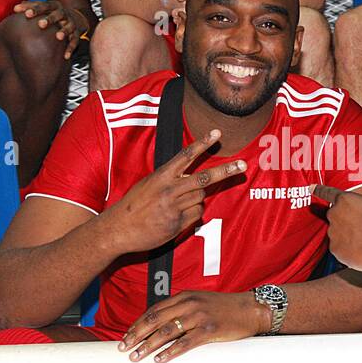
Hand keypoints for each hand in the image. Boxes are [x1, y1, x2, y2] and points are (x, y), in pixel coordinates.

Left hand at [13, 0, 88, 59]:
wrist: (74, 16)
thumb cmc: (52, 12)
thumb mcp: (43, 7)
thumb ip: (29, 7)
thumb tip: (15, 9)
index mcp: (53, 6)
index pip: (44, 5)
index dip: (35, 9)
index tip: (26, 14)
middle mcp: (63, 14)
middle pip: (57, 14)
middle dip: (50, 19)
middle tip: (41, 24)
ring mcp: (71, 23)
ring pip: (69, 27)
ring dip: (64, 31)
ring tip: (58, 37)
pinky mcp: (76, 34)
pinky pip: (75, 41)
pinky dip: (70, 48)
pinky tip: (65, 56)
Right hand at [101, 129, 246, 253]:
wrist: (118, 230)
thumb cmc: (134, 206)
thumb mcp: (148, 185)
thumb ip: (169, 180)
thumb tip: (191, 181)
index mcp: (161, 176)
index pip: (185, 156)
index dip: (202, 143)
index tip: (216, 133)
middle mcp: (169, 190)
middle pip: (204, 177)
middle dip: (226, 171)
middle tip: (243, 165)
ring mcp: (174, 207)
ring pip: (201, 197)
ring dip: (196, 199)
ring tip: (177, 204)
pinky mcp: (177, 223)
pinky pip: (196, 214)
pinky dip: (192, 214)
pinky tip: (176, 217)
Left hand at [118, 290, 268, 362]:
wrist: (250, 309)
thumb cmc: (225, 308)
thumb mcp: (200, 302)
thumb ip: (182, 310)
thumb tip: (161, 327)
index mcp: (184, 297)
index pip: (154, 311)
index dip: (138, 324)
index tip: (126, 336)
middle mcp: (188, 304)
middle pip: (155, 320)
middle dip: (136, 335)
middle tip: (124, 347)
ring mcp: (199, 316)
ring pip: (166, 331)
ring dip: (148, 345)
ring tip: (136, 356)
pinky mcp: (209, 329)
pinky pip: (185, 342)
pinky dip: (171, 351)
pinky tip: (160, 359)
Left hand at [313, 185, 361, 270]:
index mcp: (345, 200)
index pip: (328, 193)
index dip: (319, 190)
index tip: (311, 188)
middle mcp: (335, 215)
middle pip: (335, 216)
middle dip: (346, 220)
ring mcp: (334, 234)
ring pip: (337, 233)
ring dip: (347, 235)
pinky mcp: (336, 250)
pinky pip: (339, 249)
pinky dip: (348, 249)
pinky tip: (361, 250)